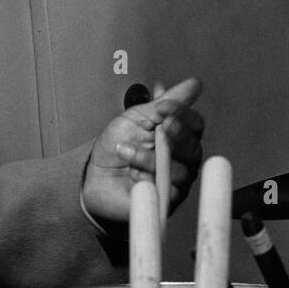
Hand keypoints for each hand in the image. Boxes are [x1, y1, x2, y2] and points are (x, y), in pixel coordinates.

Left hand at [81, 77, 204, 228]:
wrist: (92, 176)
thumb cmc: (116, 147)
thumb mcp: (137, 118)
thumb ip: (166, 103)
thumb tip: (194, 84)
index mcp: (179, 138)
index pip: (195, 125)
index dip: (182, 114)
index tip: (162, 107)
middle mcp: (182, 161)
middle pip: (195, 148)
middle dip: (175, 136)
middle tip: (157, 129)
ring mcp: (175, 183)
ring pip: (180, 171)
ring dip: (150, 158)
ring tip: (126, 151)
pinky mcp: (164, 203)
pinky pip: (168, 192)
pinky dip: (148, 179)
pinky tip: (133, 173)